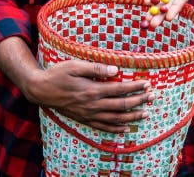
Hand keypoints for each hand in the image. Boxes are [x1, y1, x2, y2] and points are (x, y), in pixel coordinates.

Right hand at [22, 59, 153, 132]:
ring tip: (145, 113)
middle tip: (152, 97)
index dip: (135, 87)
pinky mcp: (83, 119)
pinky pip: (102, 127)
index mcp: (92, 90)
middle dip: (139, 101)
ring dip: (131, 116)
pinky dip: (115, 128)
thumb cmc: (58, 74)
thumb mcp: (75, 65)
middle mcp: (92, 105)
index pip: (120, 89)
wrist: (40, 90)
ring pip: (115, 118)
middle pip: (121, 105)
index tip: (147, 84)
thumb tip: (116, 69)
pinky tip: (125, 128)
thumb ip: (96, 68)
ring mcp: (88, 114)